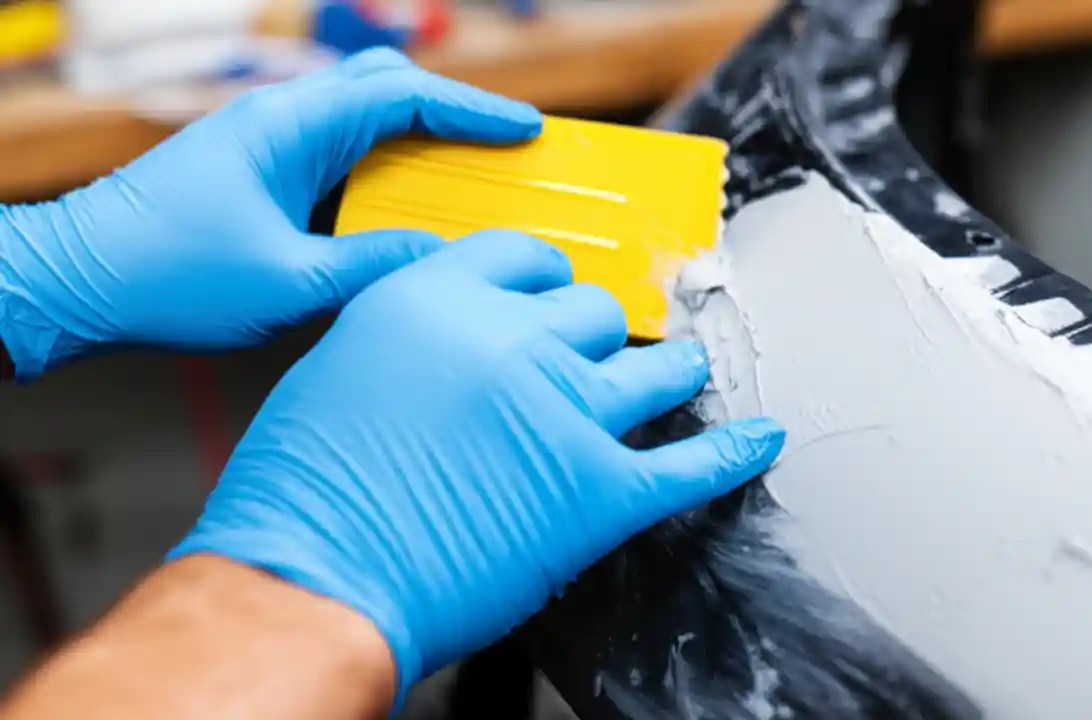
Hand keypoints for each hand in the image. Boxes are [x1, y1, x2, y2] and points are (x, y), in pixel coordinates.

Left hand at [0, 48, 540, 379]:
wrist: (77, 280)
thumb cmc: (168, 277)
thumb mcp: (288, 283)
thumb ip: (374, 265)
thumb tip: (443, 257)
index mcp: (290, 127)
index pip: (402, 95)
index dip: (474, 111)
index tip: (528, 130)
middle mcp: (280, 119)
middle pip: (385, 87)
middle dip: (454, 114)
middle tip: (506, 148)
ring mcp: (267, 141)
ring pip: (362, 118)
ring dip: (419, 141)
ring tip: (470, 179)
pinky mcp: (258, 168)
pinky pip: (337, 152)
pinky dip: (383, 169)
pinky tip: (405, 208)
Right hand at [169, 230, 785, 706]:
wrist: (314, 579)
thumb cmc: (302, 490)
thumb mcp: (340, 365)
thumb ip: (415, 333)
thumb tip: (458, 334)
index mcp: (439, 299)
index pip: (528, 258)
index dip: (548, 278)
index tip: (557, 293)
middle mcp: (511, 340)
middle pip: (594, 311)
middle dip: (596, 332)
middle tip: (597, 353)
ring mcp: (565, 411)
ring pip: (653, 367)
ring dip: (674, 366)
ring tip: (688, 367)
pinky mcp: (600, 489)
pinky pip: (691, 463)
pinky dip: (734, 451)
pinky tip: (760, 437)